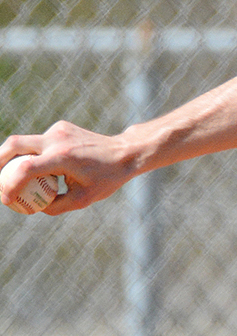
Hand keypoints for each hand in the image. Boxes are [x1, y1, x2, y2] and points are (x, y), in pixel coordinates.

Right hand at [0, 121, 135, 213]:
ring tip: (10, 179)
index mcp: (63, 157)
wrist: (126, 152)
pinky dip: (31, 155)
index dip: (9, 185)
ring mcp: (58, 130)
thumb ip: (54, 206)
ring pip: (24, 142)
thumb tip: (32, 208)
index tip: (7, 201)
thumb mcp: (82, 200)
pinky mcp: (61, 127)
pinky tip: (38, 169)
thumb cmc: (107, 178)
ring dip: (12, 159)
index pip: (25, 169)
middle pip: (14, 145)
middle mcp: (58, 139)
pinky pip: (38, 142)